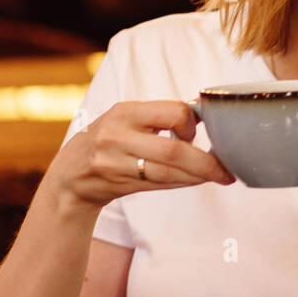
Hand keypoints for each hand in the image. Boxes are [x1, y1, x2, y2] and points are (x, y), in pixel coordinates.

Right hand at [46, 101, 235, 209]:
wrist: (70, 175)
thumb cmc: (109, 140)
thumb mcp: (127, 119)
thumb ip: (159, 117)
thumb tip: (204, 115)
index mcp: (125, 111)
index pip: (172, 112)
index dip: (191, 124)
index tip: (197, 131)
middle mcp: (117, 135)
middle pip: (172, 151)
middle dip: (205, 162)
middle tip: (227, 170)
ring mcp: (114, 162)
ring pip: (167, 172)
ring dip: (197, 176)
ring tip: (219, 176)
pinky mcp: (117, 184)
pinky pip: (158, 185)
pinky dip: (182, 183)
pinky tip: (197, 181)